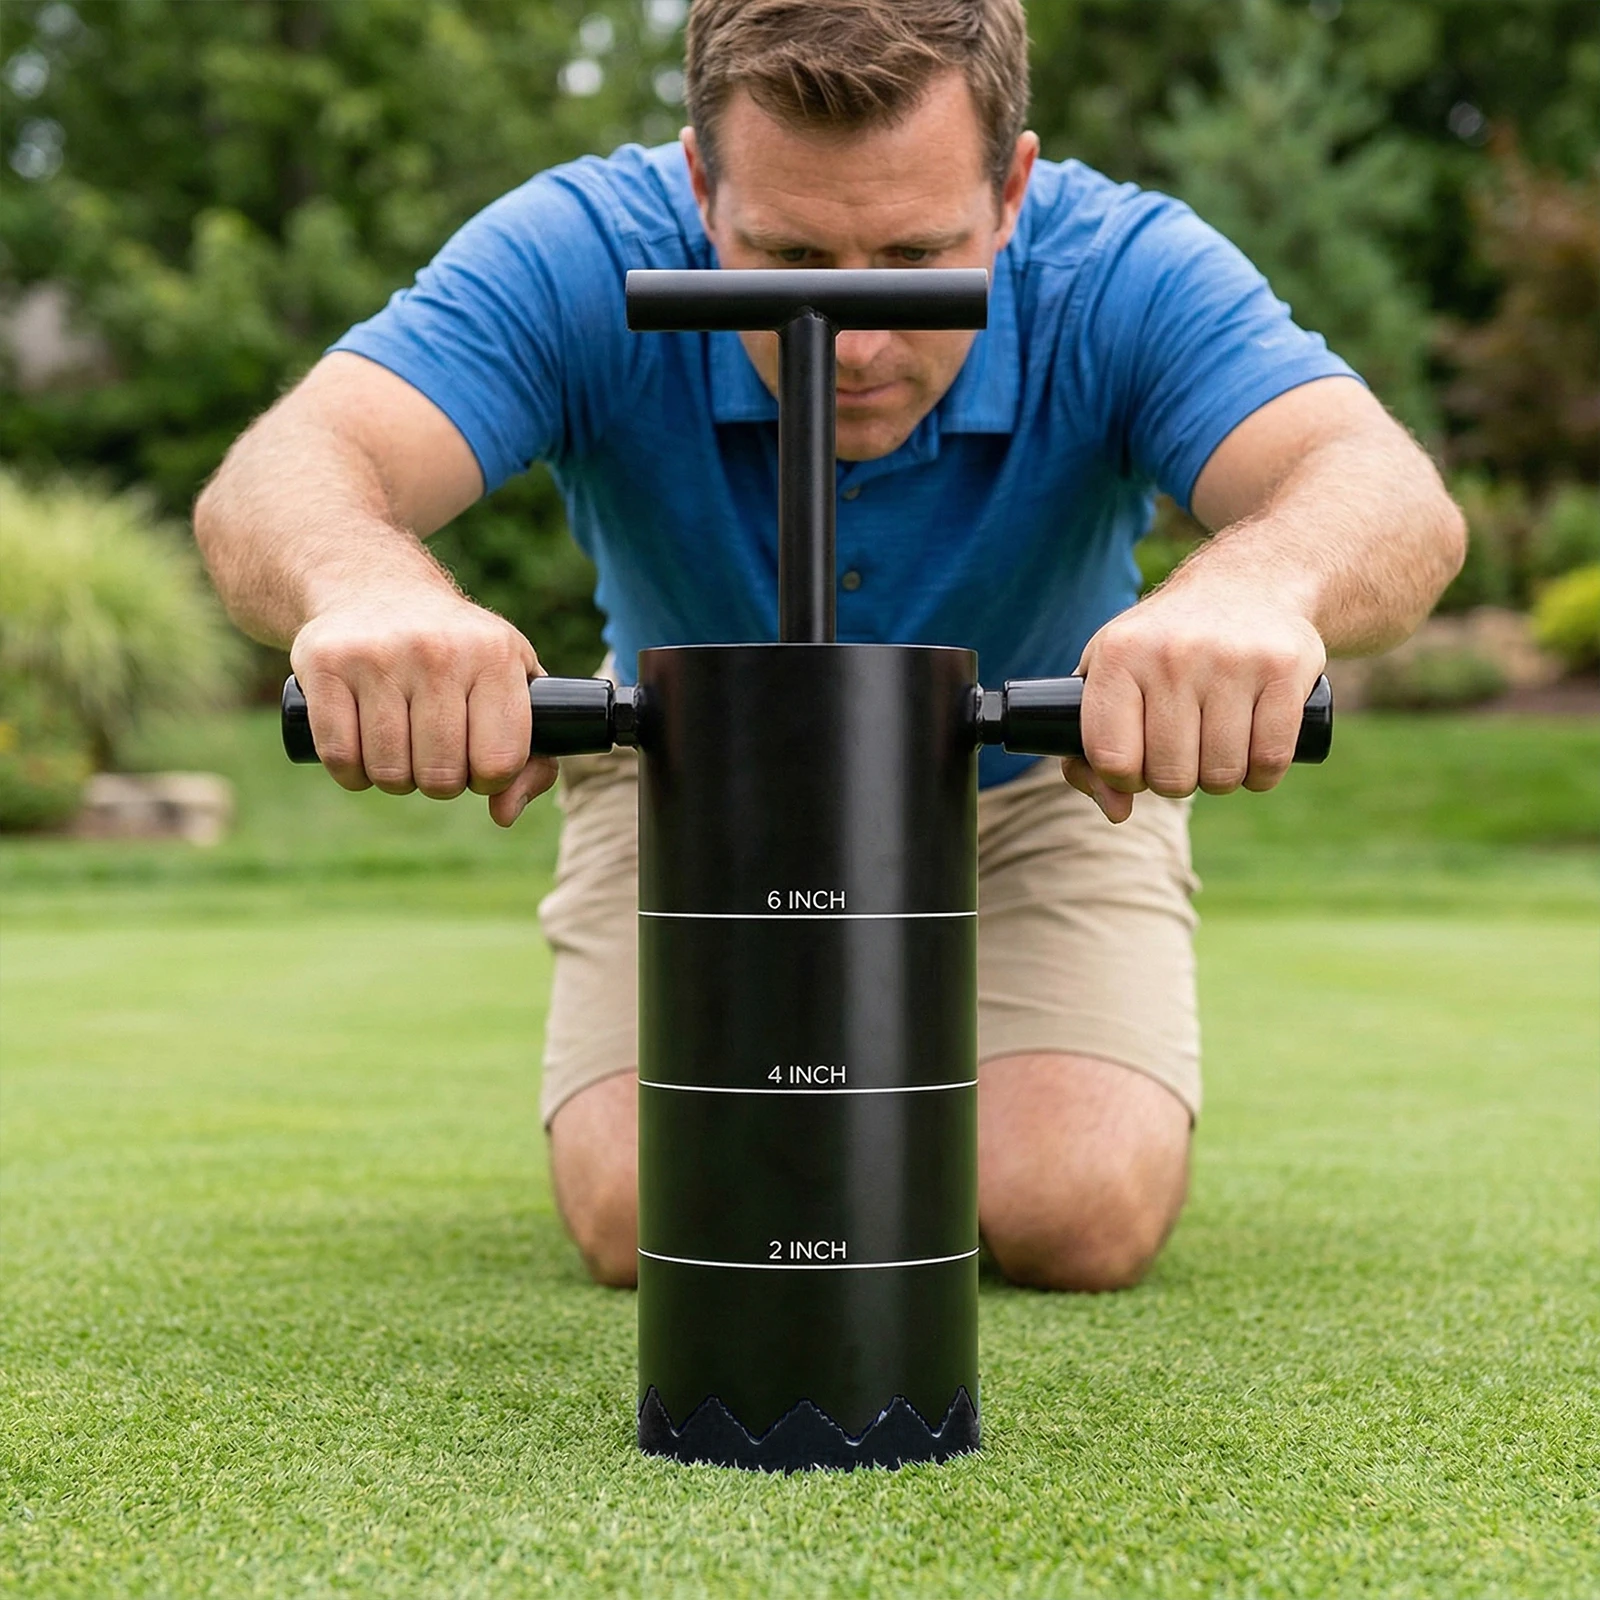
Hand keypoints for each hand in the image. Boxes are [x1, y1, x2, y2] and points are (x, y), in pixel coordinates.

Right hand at [289, 588, 555, 826]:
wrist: (376, 588)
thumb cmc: (458, 654)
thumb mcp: (511, 685)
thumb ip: (532, 756)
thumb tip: (504, 814)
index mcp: (495, 656)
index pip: (500, 761)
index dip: (490, 779)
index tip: (479, 763)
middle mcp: (439, 651)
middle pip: (442, 776)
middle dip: (440, 782)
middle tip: (435, 755)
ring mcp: (378, 654)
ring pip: (389, 772)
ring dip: (394, 779)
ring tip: (401, 749)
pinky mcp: (326, 662)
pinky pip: (340, 757)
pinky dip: (351, 773)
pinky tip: (362, 751)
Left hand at [1062, 583, 1325, 822]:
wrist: (1246, 584)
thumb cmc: (1164, 646)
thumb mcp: (1113, 677)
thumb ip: (1092, 749)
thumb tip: (1116, 811)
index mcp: (1119, 655)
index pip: (1110, 758)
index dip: (1124, 778)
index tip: (1137, 763)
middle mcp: (1172, 653)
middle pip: (1170, 776)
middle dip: (1176, 780)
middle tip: (1184, 752)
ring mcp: (1231, 659)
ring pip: (1222, 775)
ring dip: (1221, 778)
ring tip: (1217, 746)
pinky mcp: (1284, 667)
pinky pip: (1271, 759)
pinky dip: (1262, 773)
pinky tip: (1253, 749)